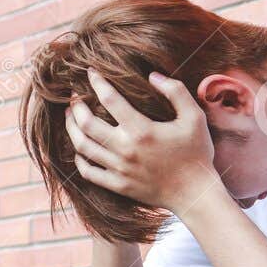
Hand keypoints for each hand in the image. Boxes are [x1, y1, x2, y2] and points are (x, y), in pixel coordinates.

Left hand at [65, 70, 218, 211]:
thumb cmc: (197, 153)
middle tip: (74, 97)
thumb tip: (152, 75)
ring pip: (83, 147)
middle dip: (76, 107)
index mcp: (141, 130)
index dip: (97, 82)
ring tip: (70, 118)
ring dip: (72, 129)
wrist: (194, 193)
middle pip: (87, 123)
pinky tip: (79, 150)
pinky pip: (89, 172)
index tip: (90, 72)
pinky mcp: (118, 185)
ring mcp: (119, 169)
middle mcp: (125, 149)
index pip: (109, 99)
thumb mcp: (194, 117)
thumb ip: (176, 91)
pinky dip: (79, 160)